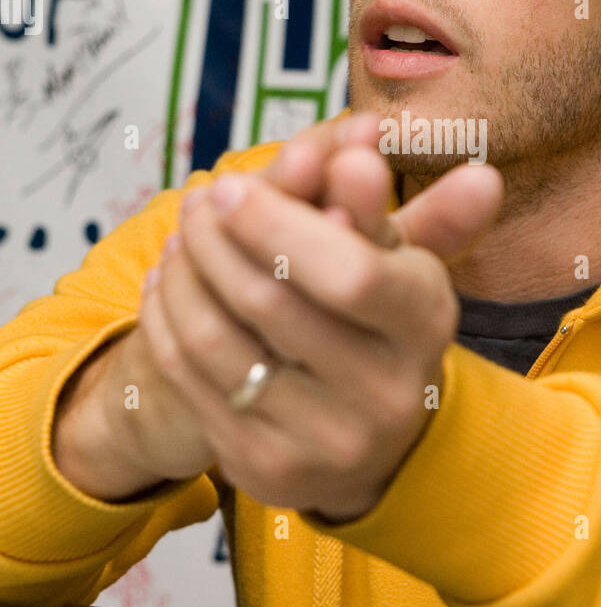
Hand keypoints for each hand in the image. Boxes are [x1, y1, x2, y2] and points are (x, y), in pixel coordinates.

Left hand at [136, 117, 503, 518]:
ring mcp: (327, 443)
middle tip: (197, 200)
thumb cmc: (380, 322)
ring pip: (219, 343)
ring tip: (181, 237)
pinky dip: (167, 322)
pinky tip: (169, 285)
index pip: (352, 272)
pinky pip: (192, 384)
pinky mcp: (270, 472)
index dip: (279, 221)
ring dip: (185, 275)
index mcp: (426, 326)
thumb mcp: (395, 258)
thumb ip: (374, 200)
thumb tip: (361, 134)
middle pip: (272, 301)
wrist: (378, 440)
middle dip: (218, 238)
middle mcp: (388, 395)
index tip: (230, 185)